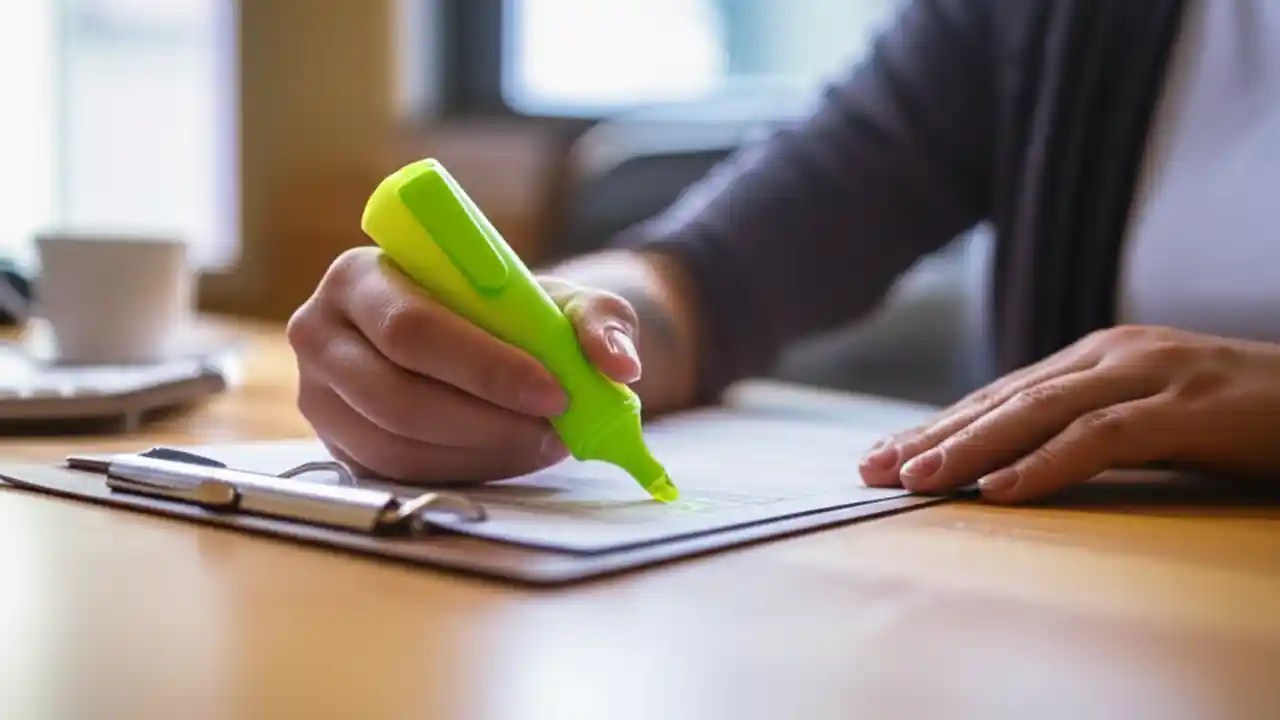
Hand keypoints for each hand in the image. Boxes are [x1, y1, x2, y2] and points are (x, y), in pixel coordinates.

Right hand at [287, 247, 642, 482]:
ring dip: (480, 452)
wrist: (483, 336)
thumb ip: (598, 319)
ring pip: (396, 444)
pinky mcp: (336, 444)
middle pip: (397, 395)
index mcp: (361, 275)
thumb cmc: (512, 311)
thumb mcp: (563, 300)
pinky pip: (396, 473)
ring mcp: (320, 394)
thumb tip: (618, 364)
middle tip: (555, 430)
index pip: (413, 329)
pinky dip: (462, 470)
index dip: (484, 367)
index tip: (554, 391)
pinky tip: (510, 455)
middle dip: (487, 420)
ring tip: (543, 442)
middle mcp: (320, 331)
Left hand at [858, 326, 1279, 502]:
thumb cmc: (1233, 413)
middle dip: (934, 435)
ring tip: (920, 478)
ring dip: (973, 448)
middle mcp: (1111, 355)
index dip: (937, 425)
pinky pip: (1103, 438)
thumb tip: (1007, 460)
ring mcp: (1150, 376)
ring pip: (1040, 412)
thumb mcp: (1145, 413)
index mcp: (1096, 356)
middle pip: (1003, 399)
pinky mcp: (1188, 409)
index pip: (998, 395)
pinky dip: (1049, 463)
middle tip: (874, 468)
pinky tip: (1005, 489)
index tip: (882, 455)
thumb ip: (1082, 423)